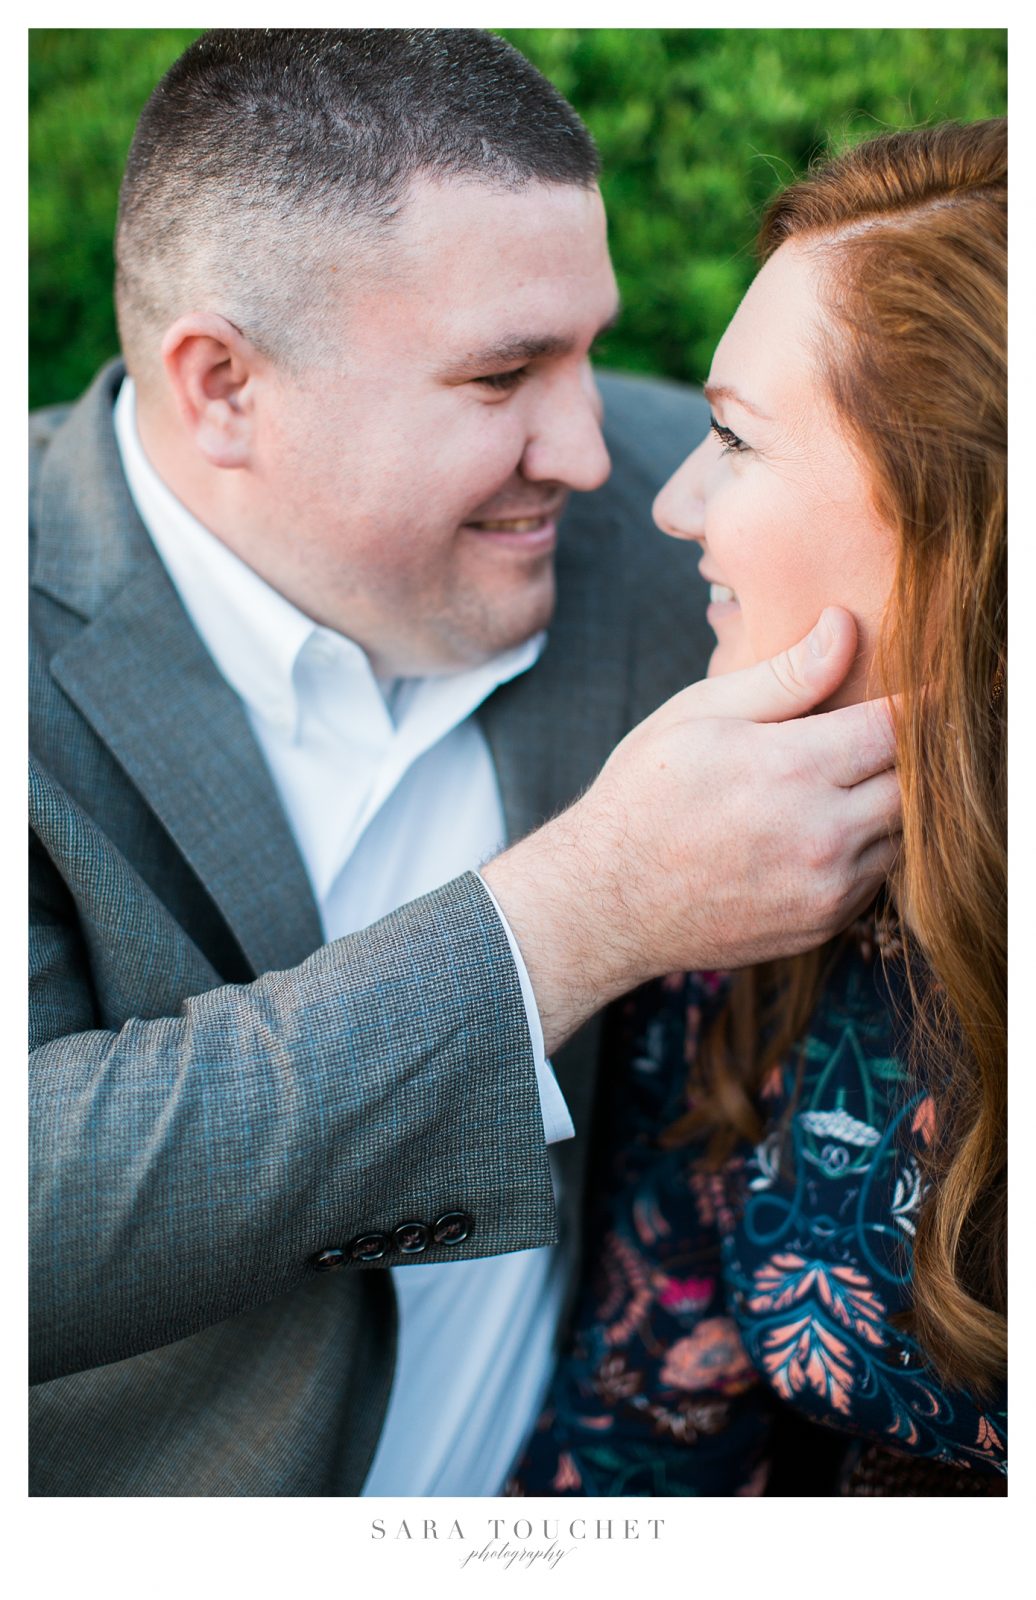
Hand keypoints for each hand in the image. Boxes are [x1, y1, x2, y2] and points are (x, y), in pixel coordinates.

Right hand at [481, 607, 899, 1053]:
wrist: (608, 901)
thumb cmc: (645, 795)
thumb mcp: (702, 713)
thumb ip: (787, 674)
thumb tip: (847, 625)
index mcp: (793, 769)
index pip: (899, 726)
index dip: (924, 700)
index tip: (937, 683)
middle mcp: (823, 836)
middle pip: (917, 784)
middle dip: (915, 752)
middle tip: (897, 727)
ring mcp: (827, 889)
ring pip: (906, 835)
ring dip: (895, 802)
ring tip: (860, 774)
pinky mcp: (824, 924)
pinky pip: (879, 877)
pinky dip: (870, 847)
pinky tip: (832, 823)